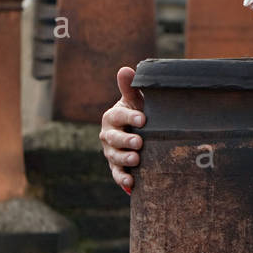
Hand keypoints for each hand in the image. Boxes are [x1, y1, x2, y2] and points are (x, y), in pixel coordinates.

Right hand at [100, 66, 144, 192]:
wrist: (140, 132)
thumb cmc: (139, 113)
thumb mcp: (135, 100)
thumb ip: (130, 88)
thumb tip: (125, 69)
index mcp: (112, 116)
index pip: (118, 116)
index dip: (129, 117)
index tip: (143, 119)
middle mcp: (108, 135)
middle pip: (114, 138)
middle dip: (126, 140)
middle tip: (139, 142)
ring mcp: (112, 152)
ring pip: (114, 156)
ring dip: (124, 159)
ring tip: (137, 159)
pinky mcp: (117, 167)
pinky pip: (117, 174)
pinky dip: (122, 179)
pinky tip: (131, 183)